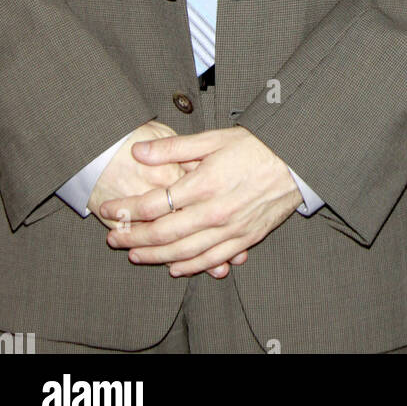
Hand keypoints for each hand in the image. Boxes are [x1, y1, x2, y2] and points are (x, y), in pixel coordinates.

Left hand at [99, 127, 302, 275]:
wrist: (298, 161)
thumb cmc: (257, 145)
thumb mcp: (214, 138)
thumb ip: (174, 148)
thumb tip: (139, 151)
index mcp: (205, 183)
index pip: (154, 203)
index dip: (126, 209)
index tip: (108, 208)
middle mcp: (215, 211)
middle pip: (163, 233)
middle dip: (133, 238)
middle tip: (112, 238)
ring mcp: (230, 229)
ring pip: (183, 252)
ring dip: (154, 256)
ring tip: (134, 255)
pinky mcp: (245, 239)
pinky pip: (211, 260)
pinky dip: (189, 267)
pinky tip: (173, 267)